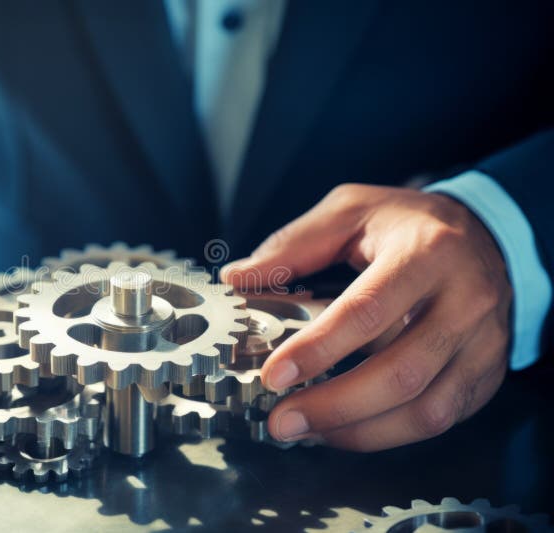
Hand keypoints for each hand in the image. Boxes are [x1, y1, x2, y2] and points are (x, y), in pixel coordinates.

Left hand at [222, 184, 511, 450]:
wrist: (487, 235)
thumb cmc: (409, 224)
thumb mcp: (351, 211)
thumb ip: (293, 245)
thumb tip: (237, 278)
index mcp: (426, 252)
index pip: (367, 310)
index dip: (317, 349)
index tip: (274, 375)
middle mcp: (465, 301)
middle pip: (400, 373)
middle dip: (333, 406)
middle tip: (282, 420)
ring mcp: (482, 343)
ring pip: (425, 409)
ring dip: (358, 431)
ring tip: (306, 431)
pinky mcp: (485, 374)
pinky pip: (439, 419)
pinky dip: (387, 434)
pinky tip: (345, 429)